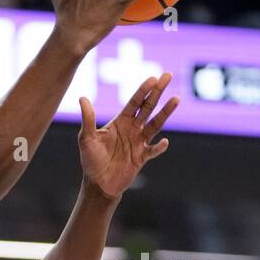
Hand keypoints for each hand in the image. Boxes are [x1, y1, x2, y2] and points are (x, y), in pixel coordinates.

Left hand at [77, 72, 178, 198]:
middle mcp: (132, 129)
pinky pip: (153, 151)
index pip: (134, 102)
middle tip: (168, 75)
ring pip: (155, 124)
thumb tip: (82, 98)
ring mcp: (139, 142)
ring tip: (176, 99)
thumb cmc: (91, 160)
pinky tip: (164, 142)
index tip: (153, 78)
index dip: (143, 90)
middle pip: (148, 107)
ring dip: (165, 112)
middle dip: (158, 92)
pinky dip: (159, 147)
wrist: (98, 183)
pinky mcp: (142, 158)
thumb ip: (88, 119)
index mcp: (120, 121)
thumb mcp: (86, 138)